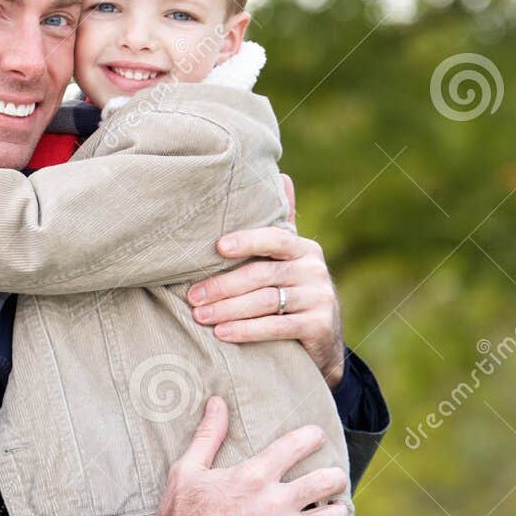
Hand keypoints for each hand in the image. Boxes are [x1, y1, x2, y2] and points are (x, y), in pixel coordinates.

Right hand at [154, 396, 348, 515]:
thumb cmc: (179, 515)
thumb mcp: (187, 469)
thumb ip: (208, 435)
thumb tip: (217, 402)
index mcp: (253, 475)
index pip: (298, 444)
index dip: (313, 437)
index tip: (316, 438)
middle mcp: (273, 503)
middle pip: (327, 481)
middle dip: (335, 476)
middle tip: (333, 477)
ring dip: (338, 508)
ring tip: (335, 506)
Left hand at [187, 181, 345, 387]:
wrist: (323, 340)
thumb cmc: (292, 295)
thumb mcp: (288, 262)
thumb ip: (281, 228)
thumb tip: (281, 175)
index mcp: (303, 248)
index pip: (273, 238)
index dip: (246, 241)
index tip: (217, 248)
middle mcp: (314, 269)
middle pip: (261, 274)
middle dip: (222, 286)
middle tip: (193, 296)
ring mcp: (319, 297)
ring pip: (265, 301)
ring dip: (228, 309)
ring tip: (200, 316)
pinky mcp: (319, 325)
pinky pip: (276, 327)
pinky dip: (247, 330)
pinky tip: (223, 333)